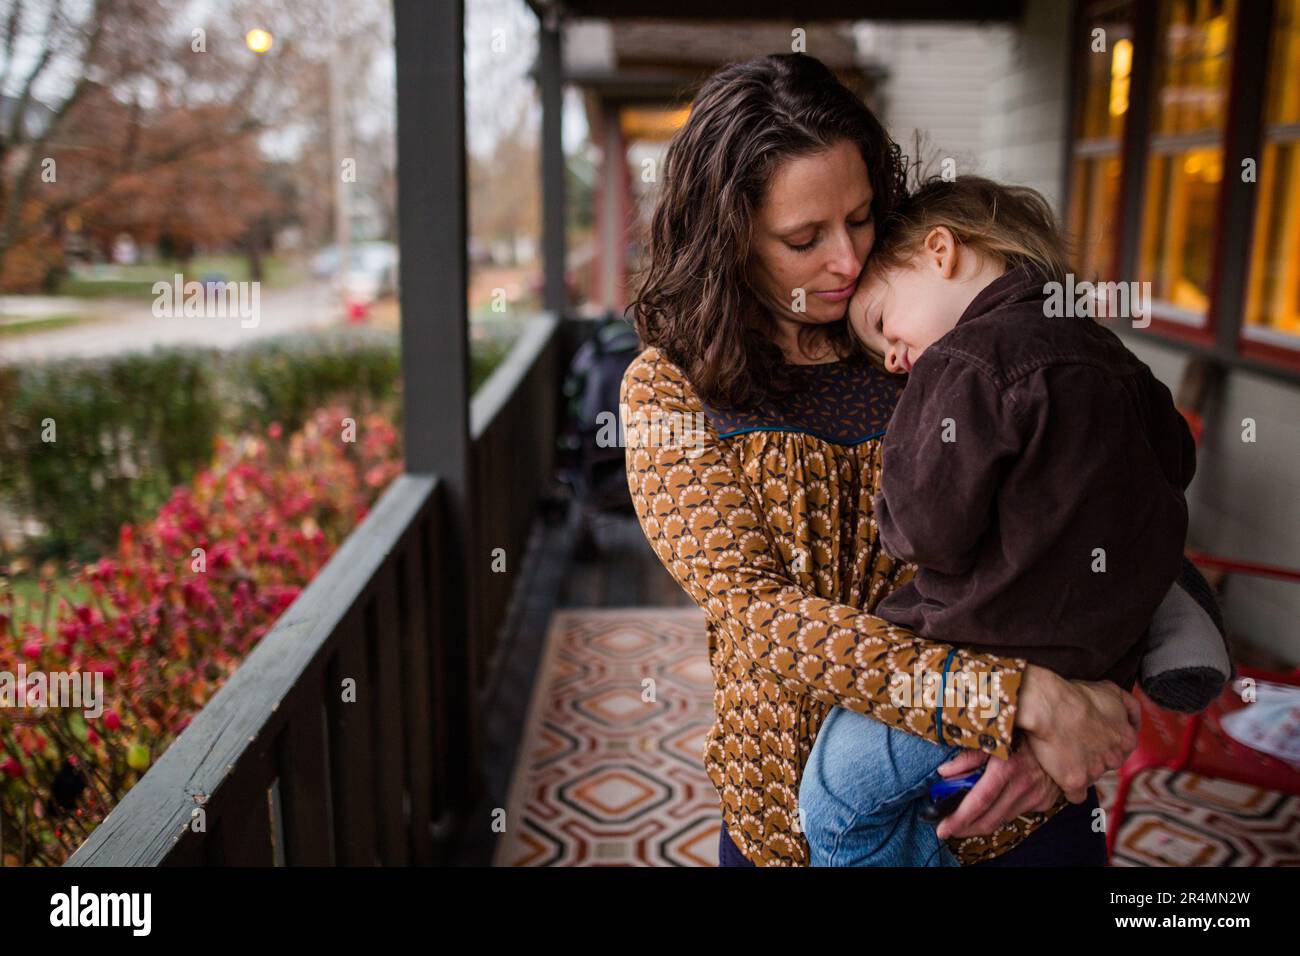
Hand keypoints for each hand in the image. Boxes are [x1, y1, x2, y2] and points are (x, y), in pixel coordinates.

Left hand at [933, 746, 1061, 839]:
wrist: (1057, 737)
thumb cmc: (1018, 732)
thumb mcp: (991, 738)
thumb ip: (967, 757)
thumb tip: (944, 773)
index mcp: (1006, 767)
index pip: (979, 801)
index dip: (959, 819)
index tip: (942, 829)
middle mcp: (1022, 785)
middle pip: (989, 819)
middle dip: (965, 829)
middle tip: (947, 830)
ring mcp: (1035, 796)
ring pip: (1001, 820)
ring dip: (980, 824)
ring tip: (962, 821)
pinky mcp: (1043, 802)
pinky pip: (1015, 813)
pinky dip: (999, 814)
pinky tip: (988, 808)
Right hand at [1016, 664, 1140, 802]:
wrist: (1049, 706)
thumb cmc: (1076, 694)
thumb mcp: (1112, 691)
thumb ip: (1127, 706)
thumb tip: (1129, 715)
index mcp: (1127, 738)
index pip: (1122, 747)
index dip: (1105, 739)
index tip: (1092, 735)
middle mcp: (1115, 758)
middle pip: (1107, 763)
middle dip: (1094, 755)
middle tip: (1074, 742)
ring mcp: (1096, 772)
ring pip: (1091, 777)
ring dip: (1079, 769)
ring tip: (1061, 754)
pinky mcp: (1076, 782)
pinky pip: (1075, 795)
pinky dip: (1068, 787)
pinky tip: (1059, 776)